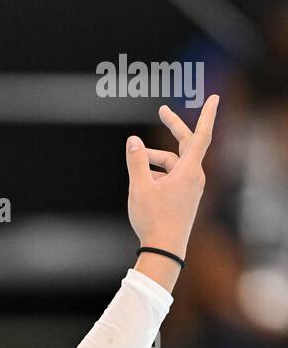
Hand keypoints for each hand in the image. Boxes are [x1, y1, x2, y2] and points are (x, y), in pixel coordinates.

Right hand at [126, 94, 219, 257]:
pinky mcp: (185, 199)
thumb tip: (133, 141)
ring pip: (173, 164)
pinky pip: (172, 178)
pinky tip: (143, 185)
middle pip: (184, 145)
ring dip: (155, 161)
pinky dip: (158, 175)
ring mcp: (191, 189)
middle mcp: (194, 177)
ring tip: (137, 168)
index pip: (201, 135)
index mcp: (189, 170)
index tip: (214, 97)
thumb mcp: (140, 187)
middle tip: (162, 111)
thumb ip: (136, 161)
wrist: (164, 251)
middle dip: (173, 128)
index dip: (207, 114)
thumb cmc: (154, 220)